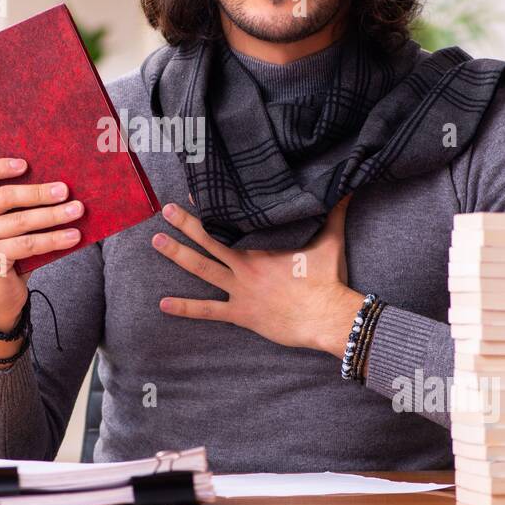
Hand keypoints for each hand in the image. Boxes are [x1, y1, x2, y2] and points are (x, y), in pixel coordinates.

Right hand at [0, 157, 83, 335]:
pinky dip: (54, 239)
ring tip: (77, 211)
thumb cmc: (6, 252)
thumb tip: (57, 184)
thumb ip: (15, 206)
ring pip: (20, 221)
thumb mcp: (4, 225)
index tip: (26, 164)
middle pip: (4, 197)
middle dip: (39, 193)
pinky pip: (28, 244)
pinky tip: (73, 236)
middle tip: (65, 190)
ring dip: (53, 215)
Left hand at [152, 195, 363, 355]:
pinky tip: (163, 303)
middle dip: (185, 225)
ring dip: (177, 255)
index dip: (211, 210)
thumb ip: (335, 213)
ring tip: (156, 241)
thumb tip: (347, 188)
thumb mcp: (331, 241)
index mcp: (261, 248)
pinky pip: (209, 310)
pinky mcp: (241, 314)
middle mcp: (244, 266)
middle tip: (165, 211)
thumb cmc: (327, 279)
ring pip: (202, 269)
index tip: (193, 196)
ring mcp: (240, 290)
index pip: (230, 224)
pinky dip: (186, 307)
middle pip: (208, 241)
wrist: (326, 316)